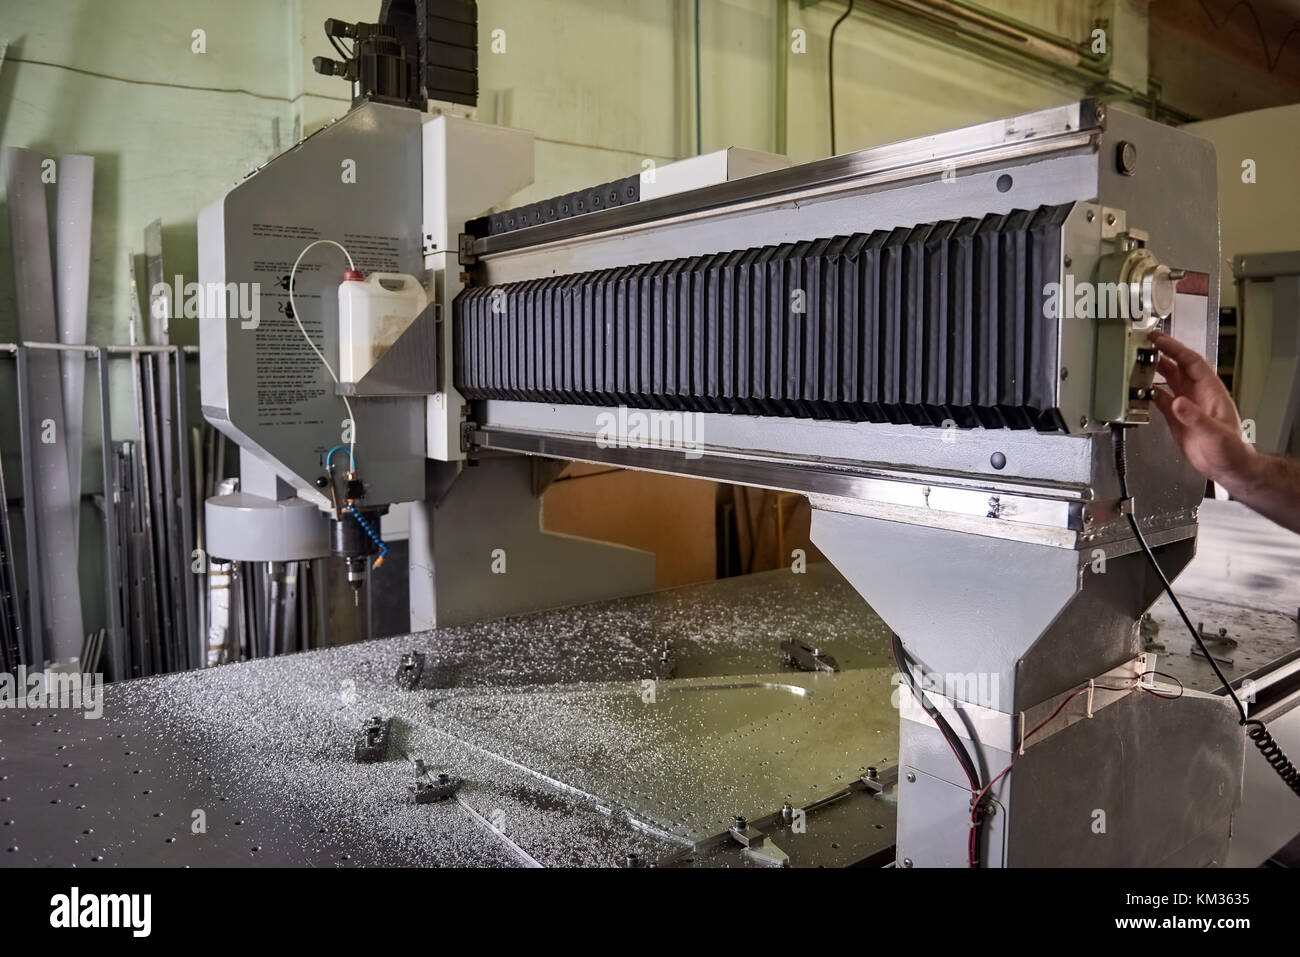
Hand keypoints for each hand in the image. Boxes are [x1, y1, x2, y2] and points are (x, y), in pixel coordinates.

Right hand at [1147, 330, 1253, 485]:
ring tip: (1136, 363)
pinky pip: (1161, 400)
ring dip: (1153, 371)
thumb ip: (1194, 416)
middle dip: (1161, 353)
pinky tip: (1139, 391)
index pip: (1190, 362)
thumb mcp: (1214, 432)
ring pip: (1168, 381)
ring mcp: (1186, 405)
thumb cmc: (1231, 449)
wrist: (1227, 467)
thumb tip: (1176, 401)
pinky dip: (1149, 393)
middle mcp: (1197, 394)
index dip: (1174, 348)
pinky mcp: (1177, 418)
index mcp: (1210, 391)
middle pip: (1177, 366)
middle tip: (1143, 343)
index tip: (1158, 339)